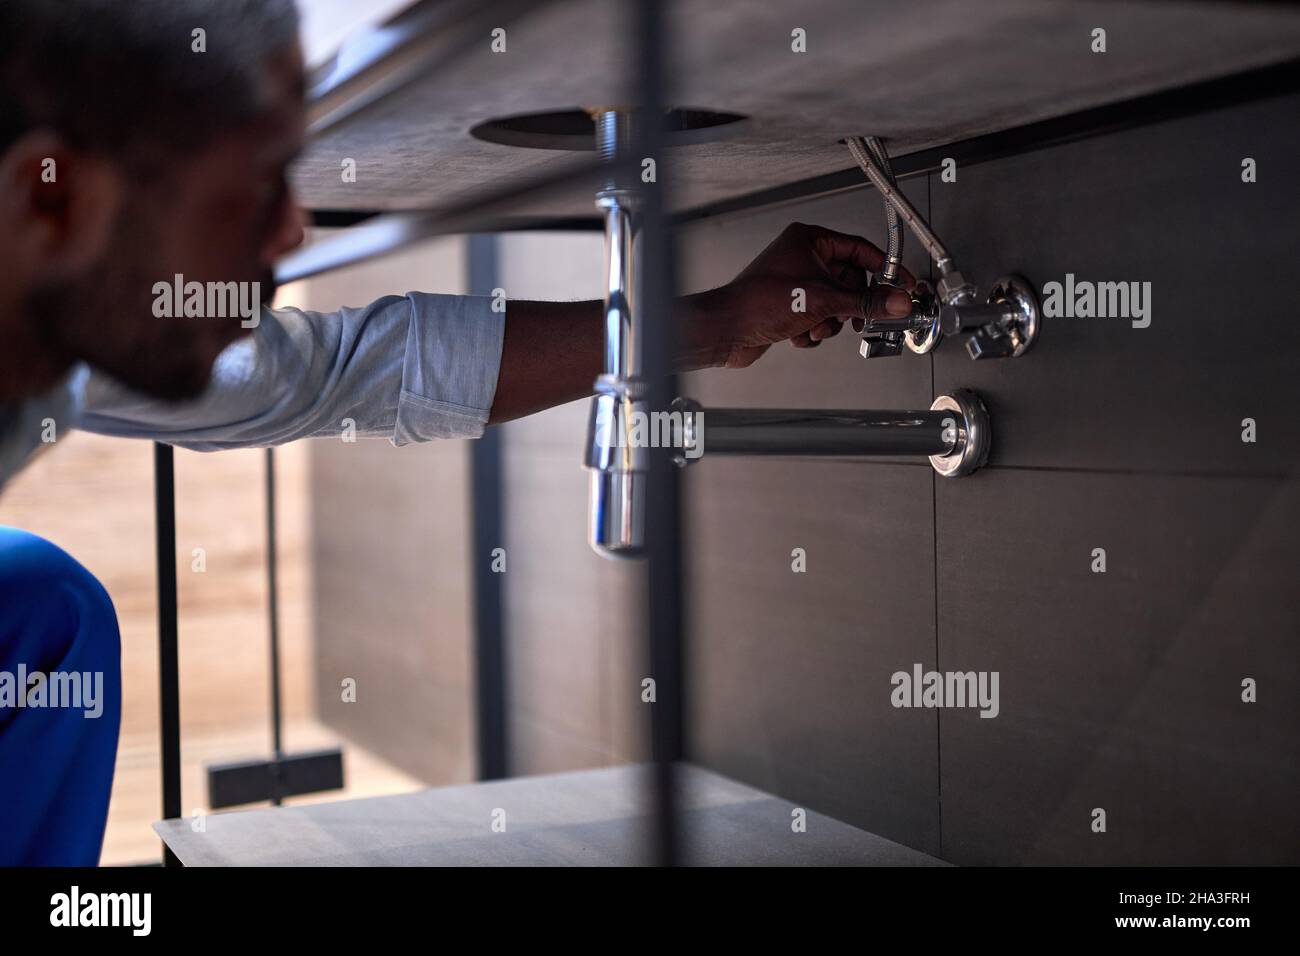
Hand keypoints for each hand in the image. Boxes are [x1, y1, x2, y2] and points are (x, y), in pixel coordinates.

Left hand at [682, 222, 915, 368]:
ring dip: (828, 322)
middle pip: (850, 282)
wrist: (726, 330)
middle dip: (848, 306)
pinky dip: (813, 331)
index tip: (903, 286)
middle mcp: (803, 257)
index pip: (860, 250)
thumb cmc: (758, 303)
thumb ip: (866, 301)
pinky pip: (819, 318)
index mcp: (810, 240)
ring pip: (835, 303)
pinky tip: (797, 334)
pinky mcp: (790, 306)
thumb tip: (897, 301)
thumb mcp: (823, 300)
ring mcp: (796, 283)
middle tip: (855, 319)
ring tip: (813, 327)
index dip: (885, 269)